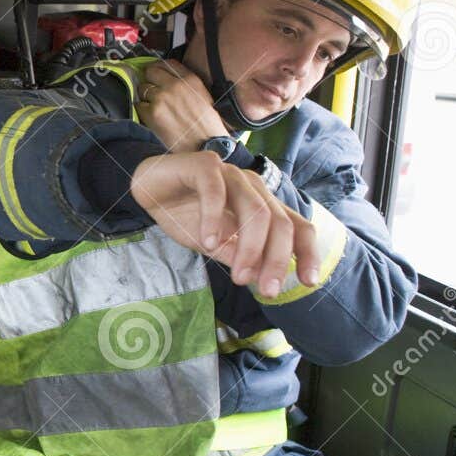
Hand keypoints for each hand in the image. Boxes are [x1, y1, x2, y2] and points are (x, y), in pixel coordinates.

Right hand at [130, 152, 318, 296]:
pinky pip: (215, 192)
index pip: (298, 227)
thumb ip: (238, 257)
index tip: (308, 282)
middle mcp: (254, 187)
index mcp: (263, 205)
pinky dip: (214, 219)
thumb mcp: (215, 244)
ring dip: (250, 247)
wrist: (147, 188)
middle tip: (266, 290)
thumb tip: (262, 279)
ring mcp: (231, 173)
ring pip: (255, 210)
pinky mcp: (204, 165)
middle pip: (280, 223)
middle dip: (277, 260)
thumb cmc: (184, 214)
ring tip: (237, 276)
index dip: (308, 253)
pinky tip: (208, 242)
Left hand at [137, 59, 227, 151]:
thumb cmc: (207, 126)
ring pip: (143, 88)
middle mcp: (175, 86)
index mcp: (191, 80)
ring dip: (145, 96)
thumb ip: (187, 85)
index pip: (168, 63)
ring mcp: (161, 98)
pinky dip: (142, 110)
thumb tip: (170, 80)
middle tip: (151, 88)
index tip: (156, 72)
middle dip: (149, 79)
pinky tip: (151, 117)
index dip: (159, 67)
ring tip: (154, 106)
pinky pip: (138, 105)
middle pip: (151, 71)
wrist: (205, 145)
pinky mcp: (151, 112)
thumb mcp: (203, 97)